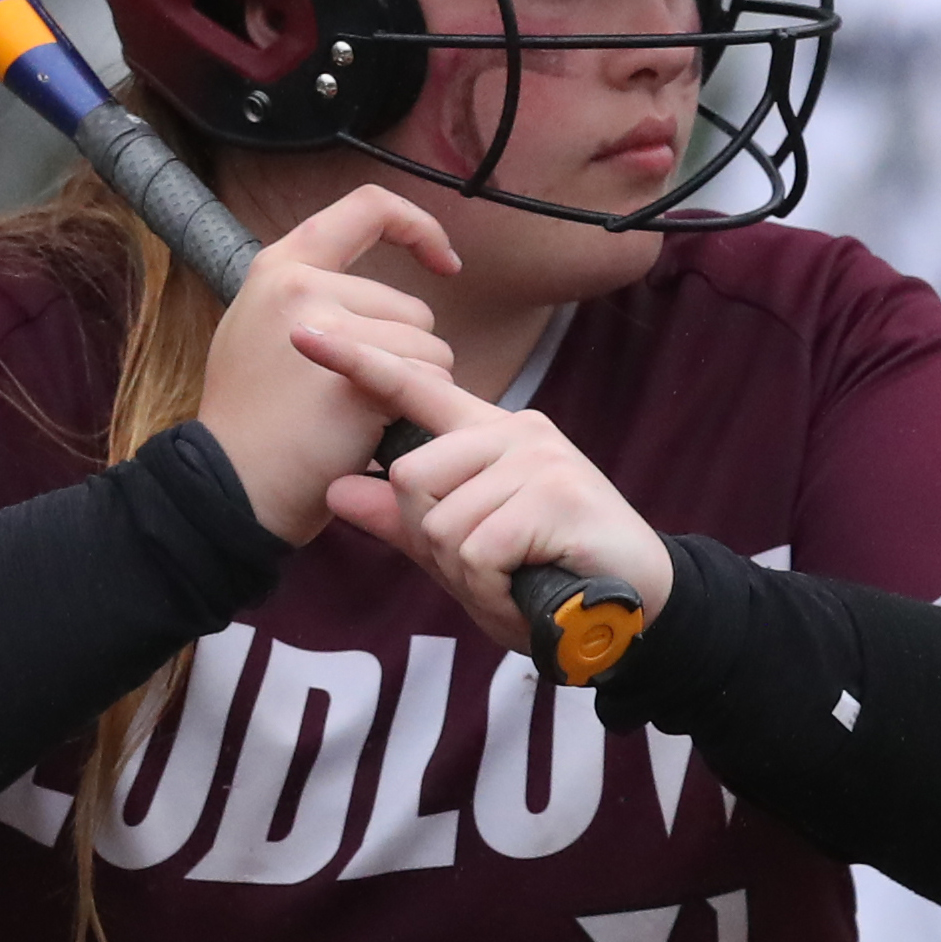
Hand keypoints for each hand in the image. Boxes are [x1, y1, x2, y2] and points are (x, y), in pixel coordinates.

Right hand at [198, 186, 460, 543]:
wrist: (228, 487)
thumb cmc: (250, 421)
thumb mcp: (257, 328)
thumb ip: (307, 296)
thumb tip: (367, 286)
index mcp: (280, 265)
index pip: (369, 206)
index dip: (419, 228)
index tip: (445, 262)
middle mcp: (302, 284)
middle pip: (413, 307)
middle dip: (407, 355)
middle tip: (353, 398)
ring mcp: (329, 329)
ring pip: (430, 348)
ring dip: (413, 388)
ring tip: (356, 417)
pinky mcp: (356, 376)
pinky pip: (426, 383)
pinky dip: (413, 413)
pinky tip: (369, 432)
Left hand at [289, 325, 672, 650]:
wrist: (636, 608)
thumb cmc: (542, 574)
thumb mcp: (460, 553)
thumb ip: (401, 522)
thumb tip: (334, 491)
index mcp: (485, 434)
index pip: (413, 389)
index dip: (356, 363)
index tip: (304, 333)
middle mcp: (512, 430)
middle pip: (409, 477)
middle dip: (433, 541)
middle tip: (485, 566)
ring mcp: (538, 456)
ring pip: (442, 521)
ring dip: (467, 573)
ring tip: (513, 578)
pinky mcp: (557, 492)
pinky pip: (477, 550)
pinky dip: (492, 587)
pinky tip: (527, 586)